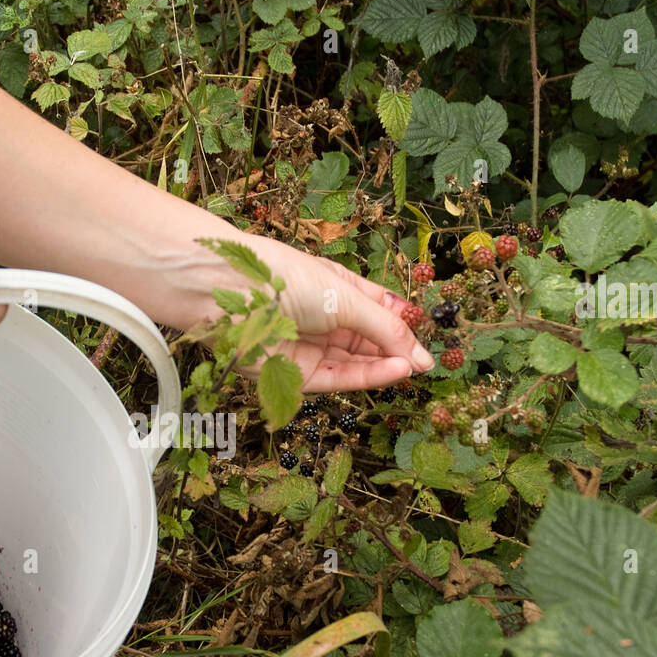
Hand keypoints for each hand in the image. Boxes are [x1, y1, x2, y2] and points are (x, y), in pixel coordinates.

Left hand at [233, 232, 433, 391]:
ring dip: (385, 365)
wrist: (230, 292)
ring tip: (414, 367)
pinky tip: (395, 371)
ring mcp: (310, 346)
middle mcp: (323, 318)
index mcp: (334, 288)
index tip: (425, 337)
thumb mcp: (346, 297)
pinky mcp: (296, 373)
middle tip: (426, 362)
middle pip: (367, 340)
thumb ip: (386, 328)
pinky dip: (367, 377)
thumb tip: (422, 356)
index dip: (400, 323)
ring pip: (355, 362)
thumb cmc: (287, 278)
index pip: (376, 308)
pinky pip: (338, 378)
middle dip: (395, 350)